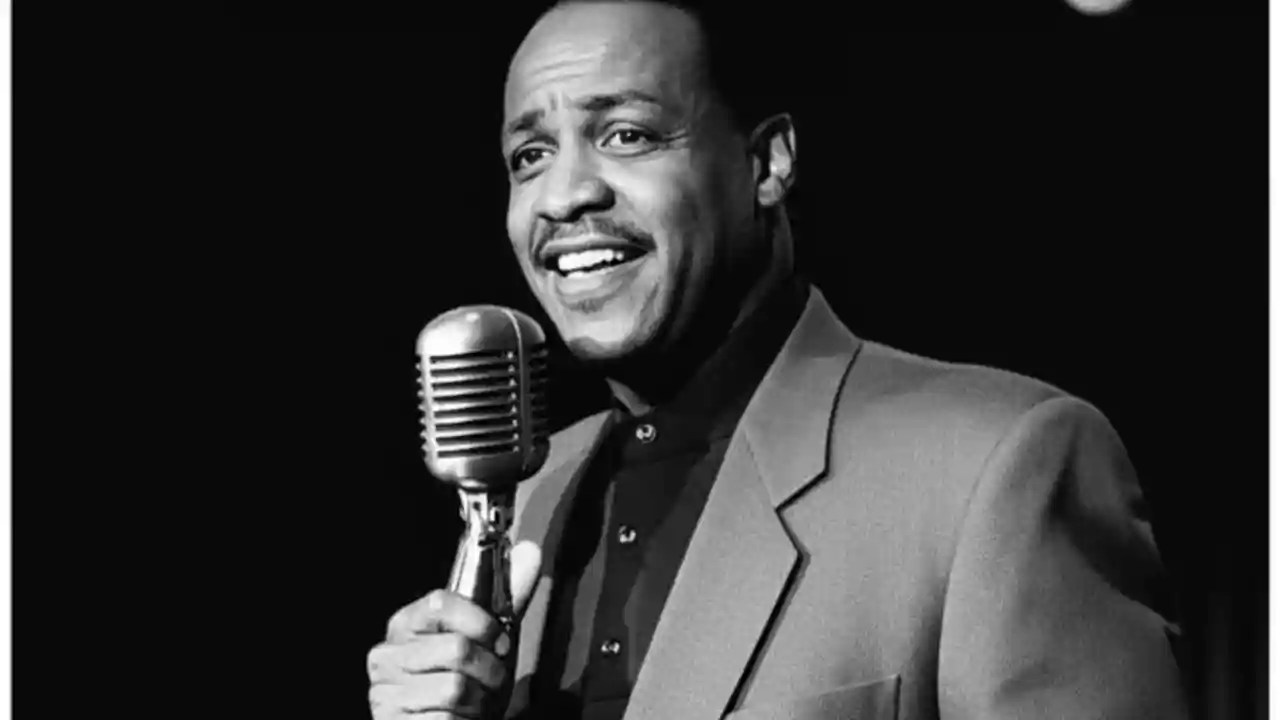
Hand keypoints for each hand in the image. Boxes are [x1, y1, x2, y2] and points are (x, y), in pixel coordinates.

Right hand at [367, 540, 541, 718]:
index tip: (499, 641)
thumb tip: (530, 550)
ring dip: (479, 701)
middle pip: (457, 648)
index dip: (480, 622)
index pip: (440, 602)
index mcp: (407, 623)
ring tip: (474, 703)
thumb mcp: (489, 638)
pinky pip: (446, 719)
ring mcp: (385, 692)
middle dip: (489, 670)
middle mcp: (387, 654)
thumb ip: (509, 597)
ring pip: (455, 687)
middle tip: (490, 681)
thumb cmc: (468, 681)